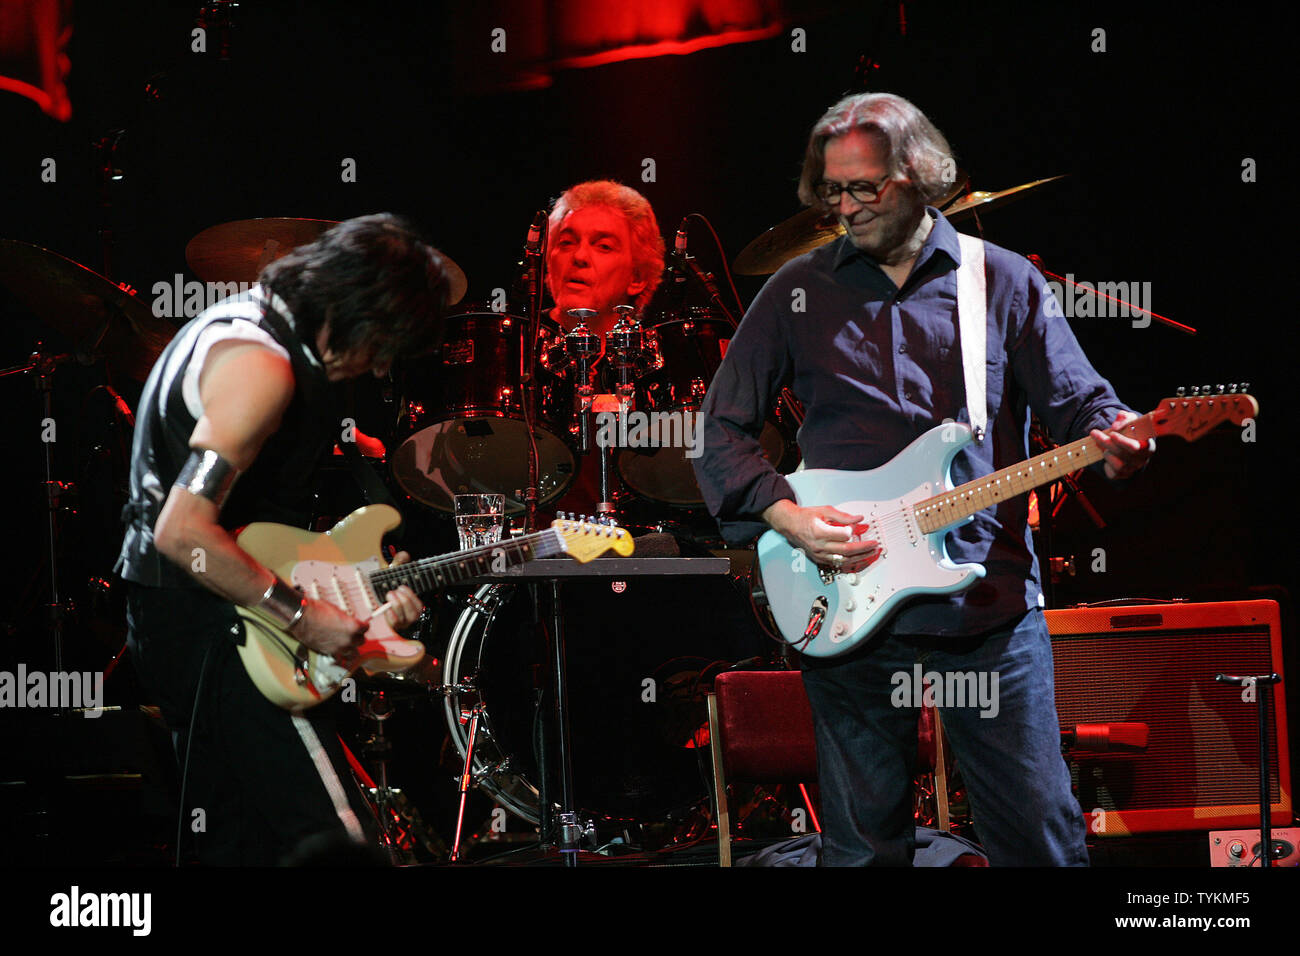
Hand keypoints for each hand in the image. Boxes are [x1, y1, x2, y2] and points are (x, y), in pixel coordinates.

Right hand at [294, 598, 365, 657]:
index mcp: (354, 626)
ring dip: (351, 648)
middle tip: (353, 633)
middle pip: (361, 641)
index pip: (366, 628)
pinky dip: (339, 655)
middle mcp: (349, 639)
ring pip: (353, 653)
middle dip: (357, 637)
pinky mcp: (329, 653)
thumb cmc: (317, 611)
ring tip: (348, 645)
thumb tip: (348, 622)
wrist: (302, 619)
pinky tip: (338, 652)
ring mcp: (339, 648)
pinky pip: (339, 657)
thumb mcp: (338, 611)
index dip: (362, 626)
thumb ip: (347, 619)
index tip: (360, 626)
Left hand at [379, 551, 423, 629]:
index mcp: (414, 603)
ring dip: (397, 606)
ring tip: (389, 595)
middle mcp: (410, 614)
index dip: (411, 596)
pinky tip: (385, 608)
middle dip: (404, 600)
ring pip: (405, 618)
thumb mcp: (394, 575)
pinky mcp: (392, 625)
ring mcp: (401, 621)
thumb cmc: (388, 587)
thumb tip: (404, 554)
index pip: (419, 604)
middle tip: (394, 591)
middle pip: (413, 613)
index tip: (402, 587)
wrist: (376, 598)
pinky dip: (390, 615)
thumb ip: (399, 564)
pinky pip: (394, 623)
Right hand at [763, 500, 879, 571]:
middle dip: (864, 548)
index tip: (858, 526)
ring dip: (860, 558)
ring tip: (870, 554)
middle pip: (846, 550)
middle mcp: (820, 546)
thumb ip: (843, 516)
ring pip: (844, 560)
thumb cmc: (805, 517)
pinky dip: (850, 563)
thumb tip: (858, 519)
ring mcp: (819, 554)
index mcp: (820, 532)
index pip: (843, 535)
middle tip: (874, 545)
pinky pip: (838, 564)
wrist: (790, 525)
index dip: (853, 531)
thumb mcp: (824, 511)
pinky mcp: (820, 559)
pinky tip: (859, 560)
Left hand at [1091, 410, 1153, 479]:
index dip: (1124, 441)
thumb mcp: (1130, 420)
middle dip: (1107, 443)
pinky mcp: (1122, 475)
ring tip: (1102, 444)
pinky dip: (1107, 463)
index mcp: (1148, 446)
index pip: (1138, 447)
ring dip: (1107, 453)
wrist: (1124, 443)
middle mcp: (1142, 460)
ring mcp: (1133, 469)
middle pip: (1125, 454)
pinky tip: (1106, 453)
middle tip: (1094, 433)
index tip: (1112, 433)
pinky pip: (1113, 473)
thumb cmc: (1130, 431)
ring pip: (1119, 465)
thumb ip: (1124, 418)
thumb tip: (1116, 426)